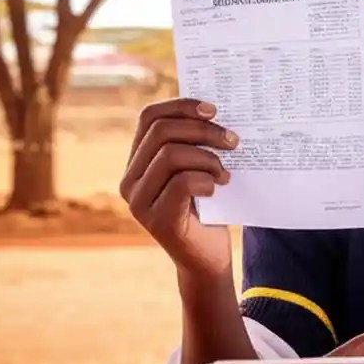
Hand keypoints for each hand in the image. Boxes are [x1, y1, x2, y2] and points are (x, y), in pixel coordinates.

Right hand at [120, 98, 237, 277]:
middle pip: (161, 132)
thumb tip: (214, 110)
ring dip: (208, 158)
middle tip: (233, 140)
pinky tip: (217, 188)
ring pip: (171, 155)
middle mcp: (130, 180)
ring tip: (225, 172)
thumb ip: (193, 144)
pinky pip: (182, 183)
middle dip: (203, 130)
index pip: (149, 118)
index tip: (214, 109)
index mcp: (137, 161)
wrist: (207, 258)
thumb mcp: (197, 169)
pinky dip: (206, 180)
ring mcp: (139, 202)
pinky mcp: (157, 220)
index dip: (181, 106)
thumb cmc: (207, 207)